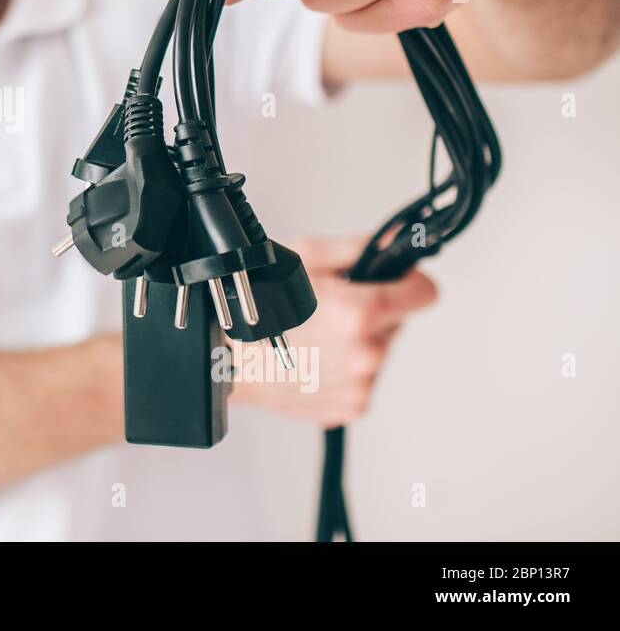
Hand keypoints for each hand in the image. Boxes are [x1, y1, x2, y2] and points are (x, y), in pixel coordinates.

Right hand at [228, 235, 437, 426]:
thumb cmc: (255, 307)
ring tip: (314, 336)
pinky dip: (343, 369)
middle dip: (370, 313)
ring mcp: (360, 386)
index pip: (424, 293)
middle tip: (328, 309)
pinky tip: (313, 359)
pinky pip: (362, 379)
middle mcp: (366, 355)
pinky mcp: (351, 407)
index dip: (407, 281)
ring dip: (355, 343)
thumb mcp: (305, 257)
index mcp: (360, 314)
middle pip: (395, 323)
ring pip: (376, 351)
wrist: (223, 358)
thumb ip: (360, 248)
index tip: (390, 281)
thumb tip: (395, 240)